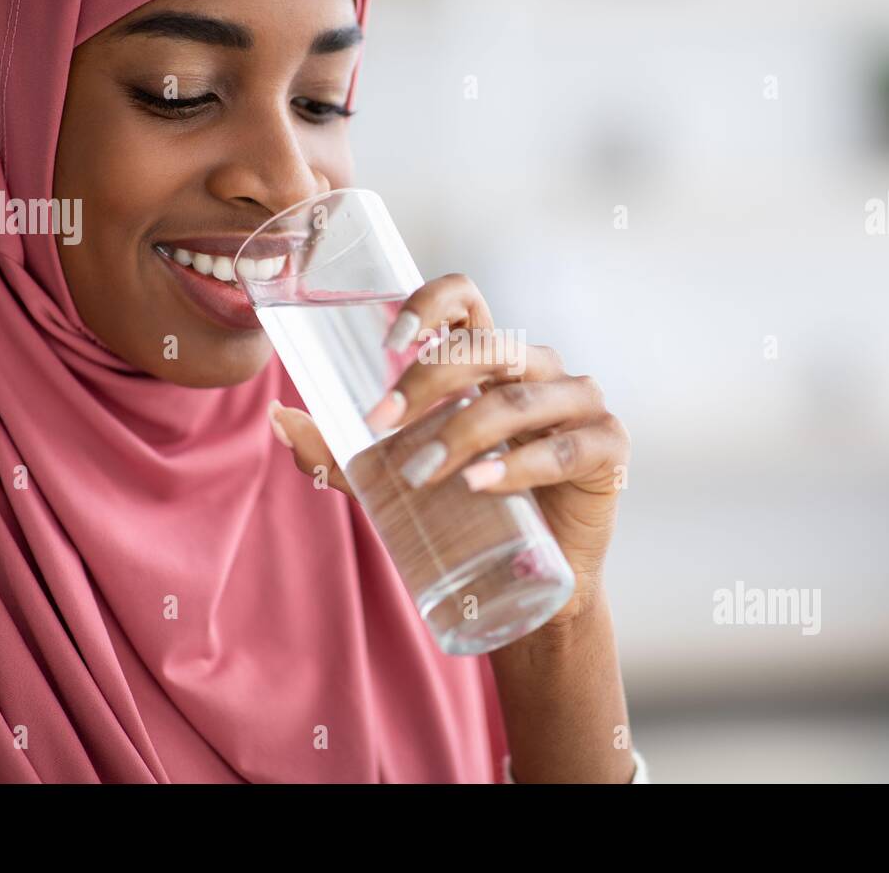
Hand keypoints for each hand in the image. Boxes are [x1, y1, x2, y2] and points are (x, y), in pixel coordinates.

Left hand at [267, 273, 630, 628]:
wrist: (529, 586)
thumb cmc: (465, 513)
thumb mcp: (395, 479)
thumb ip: (342, 451)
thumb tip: (279, 419)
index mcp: (490, 360)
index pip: (467, 302)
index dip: (431, 303)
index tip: (388, 338)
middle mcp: (538, 369)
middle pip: (487, 346)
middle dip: (427, 381)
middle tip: (378, 425)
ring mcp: (580, 403)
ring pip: (518, 398)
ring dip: (463, 431)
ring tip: (421, 474)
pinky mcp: (609, 447)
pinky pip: (566, 448)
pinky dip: (521, 465)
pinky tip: (482, 484)